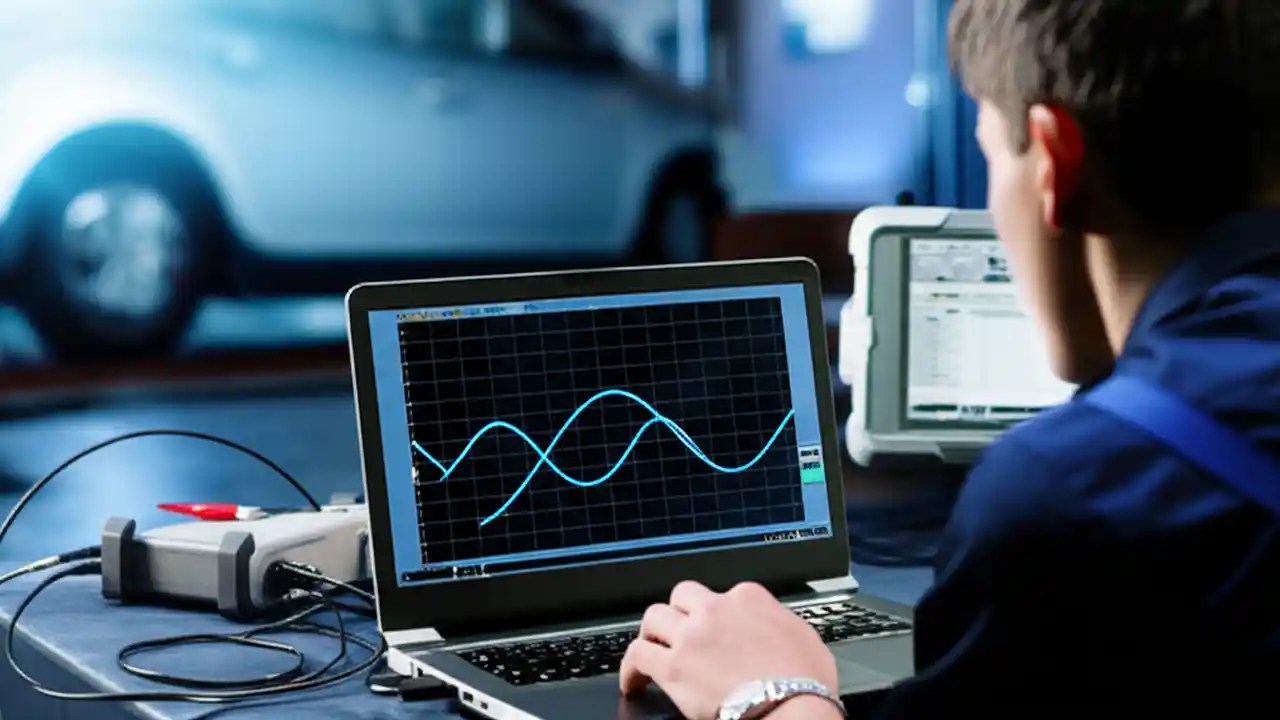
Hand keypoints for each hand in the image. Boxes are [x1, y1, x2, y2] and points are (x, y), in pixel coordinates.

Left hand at [619, 581, 839, 719]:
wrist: (790, 707)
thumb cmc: (804, 682)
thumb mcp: (803, 636)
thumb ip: (778, 621)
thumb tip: (772, 626)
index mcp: (749, 598)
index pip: (724, 594)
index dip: (719, 614)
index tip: (718, 630)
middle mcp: (715, 609)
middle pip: (682, 596)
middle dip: (679, 613)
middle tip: (679, 632)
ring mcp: (691, 636)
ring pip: (654, 617)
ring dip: (652, 633)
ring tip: (651, 649)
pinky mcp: (673, 666)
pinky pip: (637, 655)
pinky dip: (632, 667)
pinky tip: (634, 680)